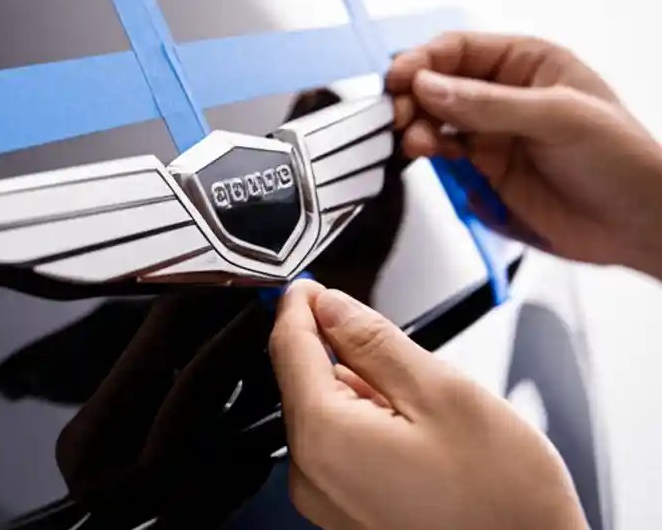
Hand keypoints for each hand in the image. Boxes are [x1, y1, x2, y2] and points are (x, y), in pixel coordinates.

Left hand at [268, 279, 585, 529]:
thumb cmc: (504, 505)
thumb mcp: (445, 395)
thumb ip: (376, 343)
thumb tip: (332, 307)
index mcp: (324, 436)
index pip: (288, 347)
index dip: (301, 306)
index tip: (311, 284)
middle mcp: (311, 475)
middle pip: (304, 382)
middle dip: (340, 351)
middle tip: (393, 344)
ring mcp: (326, 501)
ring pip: (327, 415)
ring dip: (360, 391)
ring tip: (425, 406)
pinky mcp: (347, 515)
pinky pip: (342, 450)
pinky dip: (369, 426)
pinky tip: (418, 435)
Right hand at [387, 32, 661, 276]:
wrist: (641, 225)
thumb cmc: (622, 159)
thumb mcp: (559, 118)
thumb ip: (488, 104)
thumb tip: (427, 86)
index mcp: (527, 64)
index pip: (458, 50)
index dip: (423, 60)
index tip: (398, 79)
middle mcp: (503, 95)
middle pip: (437, 84)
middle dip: (412, 96)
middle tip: (398, 115)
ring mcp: (492, 134)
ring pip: (434, 121)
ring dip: (417, 128)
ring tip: (415, 142)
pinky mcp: (485, 172)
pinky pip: (444, 157)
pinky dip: (428, 155)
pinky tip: (428, 157)